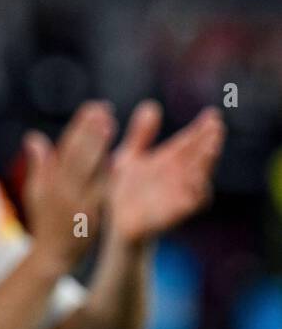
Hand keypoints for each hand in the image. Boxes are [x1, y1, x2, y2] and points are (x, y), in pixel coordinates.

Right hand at [21, 100, 116, 273]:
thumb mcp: (35, 192)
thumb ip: (39, 165)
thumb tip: (33, 137)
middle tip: (102, 109)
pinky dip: (108, 175)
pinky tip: (119, 159)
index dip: (78, 128)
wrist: (53, 255)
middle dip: (89, 131)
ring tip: (109, 124)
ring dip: (99, 146)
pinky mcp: (92, 215)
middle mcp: (63, 190)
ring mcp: (78, 202)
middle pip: (77, 155)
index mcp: (49, 183)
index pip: (65, 149)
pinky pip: (101, 192)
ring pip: (89, 170)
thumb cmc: (44, 221)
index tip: (90, 109)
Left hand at [106, 102, 223, 244]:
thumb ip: (140, 134)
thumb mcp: (129, 157)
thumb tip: (152, 106)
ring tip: (211, 148)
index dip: (201, 129)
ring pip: (198, 178)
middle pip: (198, 157)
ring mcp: (177, 194)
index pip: (189, 142)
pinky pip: (188, 203)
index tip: (212, 114)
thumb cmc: (123, 189)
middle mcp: (177, 176)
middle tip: (216, 127)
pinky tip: (198, 181)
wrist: (113, 222)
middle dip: (208, 142)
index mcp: (168, 161)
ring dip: (205, 164)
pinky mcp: (172, 213)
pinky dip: (194, 193)